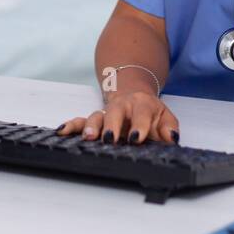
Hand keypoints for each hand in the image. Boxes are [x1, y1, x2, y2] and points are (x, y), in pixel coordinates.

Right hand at [55, 91, 179, 144]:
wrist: (136, 94)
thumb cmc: (150, 112)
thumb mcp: (165, 118)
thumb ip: (169, 129)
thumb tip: (171, 139)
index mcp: (142, 105)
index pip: (142, 114)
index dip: (139, 126)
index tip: (136, 139)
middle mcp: (122, 107)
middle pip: (115, 113)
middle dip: (111, 126)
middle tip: (109, 139)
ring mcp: (107, 112)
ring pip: (96, 116)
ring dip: (91, 126)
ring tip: (88, 137)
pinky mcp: (95, 119)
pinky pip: (81, 121)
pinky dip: (71, 125)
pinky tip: (62, 131)